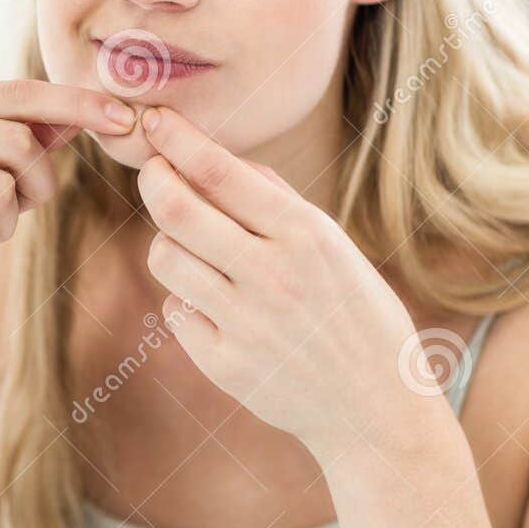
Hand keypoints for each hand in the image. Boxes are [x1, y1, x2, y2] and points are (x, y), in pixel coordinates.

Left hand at [134, 107, 427, 459]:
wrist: (374, 408)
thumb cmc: (353, 312)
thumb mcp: (333, 245)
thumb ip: (275, 200)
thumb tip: (212, 156)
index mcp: (306, 236)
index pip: (222, 173)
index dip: (178, 140)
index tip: (155, 119)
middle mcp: (273, 275)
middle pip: (176, 210)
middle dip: (154, 180)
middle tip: (153, 172)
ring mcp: (245, 323)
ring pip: (165, 258)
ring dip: (171, 245)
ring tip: (199, 253)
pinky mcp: (223, 363)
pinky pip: (176, 310)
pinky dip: (188, 302)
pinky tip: (220, 311)